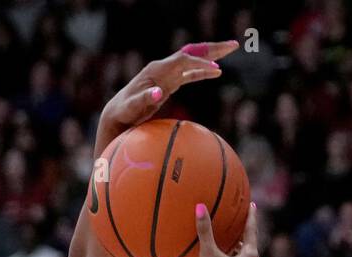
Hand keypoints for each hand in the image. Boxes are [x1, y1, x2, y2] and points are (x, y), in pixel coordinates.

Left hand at [97, 41, 237, 146]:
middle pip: (191, 53)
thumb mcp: (132, 108)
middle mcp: (163, 68)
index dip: (200, 62)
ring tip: (231, 51)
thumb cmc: (123, 112)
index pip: (183, 60)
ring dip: (211, 57)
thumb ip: (144, 99)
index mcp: (156, 70)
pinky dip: (203, 72)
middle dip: (212, 48)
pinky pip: (189, 74)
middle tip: (234, 45)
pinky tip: (216, 72)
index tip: (216, 68)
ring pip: (193, 61)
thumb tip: (159, 92)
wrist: (117, 115)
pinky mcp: (168, 83)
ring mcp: (166, 75)